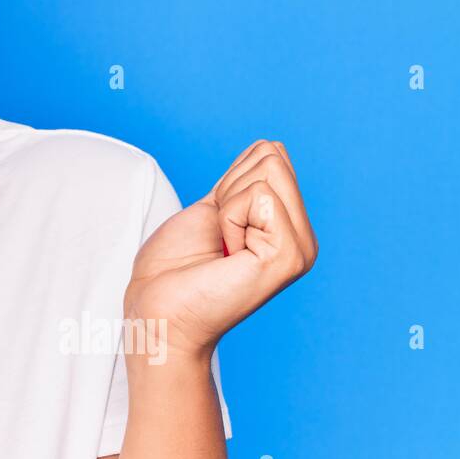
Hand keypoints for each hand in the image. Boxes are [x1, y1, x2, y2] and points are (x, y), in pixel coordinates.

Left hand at [124, 140, 318, 361]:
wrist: (157, 310)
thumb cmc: (174, 268)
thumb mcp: (215, 209)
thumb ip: (244, 183)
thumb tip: (269, 148)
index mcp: (287, 227)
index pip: (272, 155)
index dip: (230, 180)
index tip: (218, 223)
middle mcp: (302, 238)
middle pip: (273, 158)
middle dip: (230, 189)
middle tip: (219, 235)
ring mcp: (300, 248)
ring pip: (268, 171)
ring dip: (228, 205)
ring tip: (223, 245)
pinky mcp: (289, 255)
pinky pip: (259, 196)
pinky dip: (229, 217)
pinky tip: (227, 253)